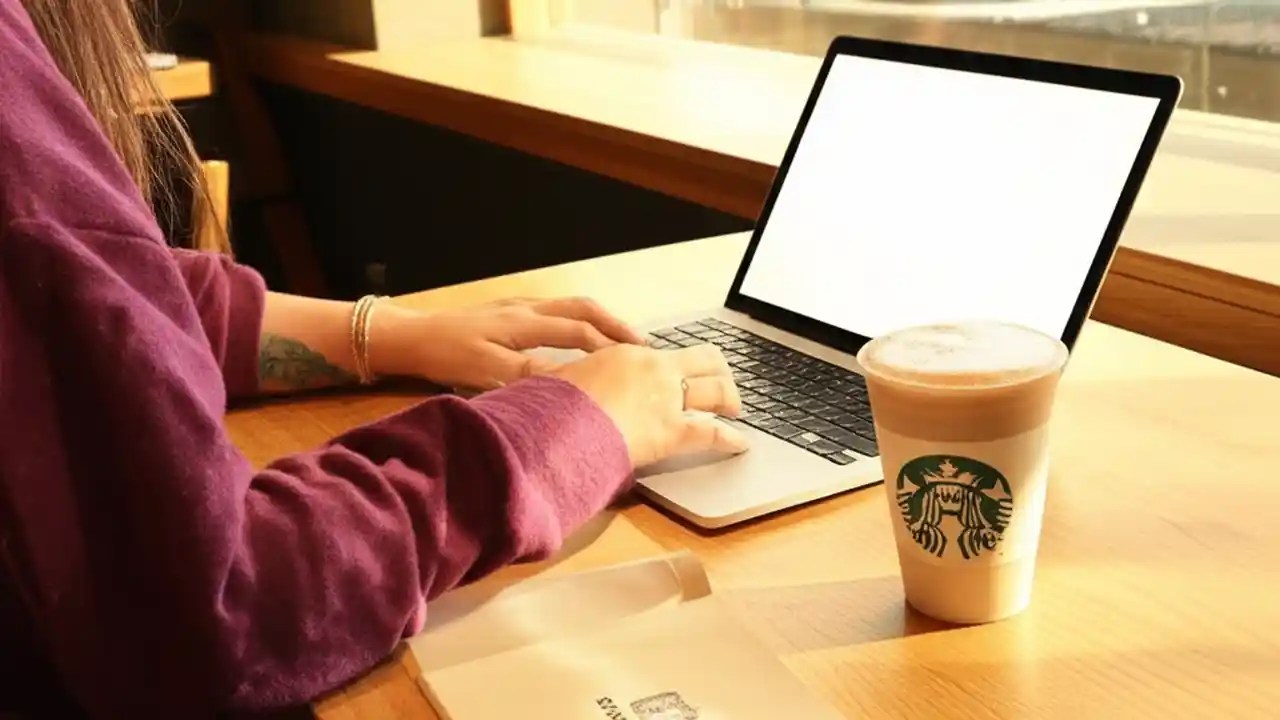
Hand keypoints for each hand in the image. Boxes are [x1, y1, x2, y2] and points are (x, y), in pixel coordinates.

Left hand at [369, 297, 644, 389]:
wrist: (411, 336)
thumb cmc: (446, 355)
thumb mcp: (487, 372)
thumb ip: (530, 376)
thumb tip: (571, 383)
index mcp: (526, 323)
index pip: (579, 332)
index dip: (609, 346)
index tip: (635, 362)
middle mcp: (528, 308)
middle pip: (583, 310)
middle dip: (615, 325)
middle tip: (642, 345)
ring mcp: (519, 306)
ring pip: (571, 306)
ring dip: (600, 319)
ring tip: (620, 337)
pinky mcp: (509, 310)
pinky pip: (556, 310)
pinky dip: (579, 319)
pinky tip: (581, 334)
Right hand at [551, 344, 748, 467]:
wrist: (561, 424)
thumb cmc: (555, 403)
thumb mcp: (558, 378)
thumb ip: (567, 378)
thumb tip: (547, 379)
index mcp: (630, 354)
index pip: (665, 354)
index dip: (679, 364)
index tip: (681, 372)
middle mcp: (657, 371)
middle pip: (705, 360)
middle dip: (719, 371)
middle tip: (723, 383)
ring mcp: (669, 399)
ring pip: (717, 390)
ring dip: (730, 398)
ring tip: (735, 408)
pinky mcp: (673, 431)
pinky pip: (713, 433)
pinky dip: (731, 438)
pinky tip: (741, 443)